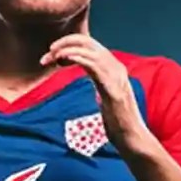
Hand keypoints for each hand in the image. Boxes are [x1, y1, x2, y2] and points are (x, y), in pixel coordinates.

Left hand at [41, 35, 156, 157]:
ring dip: (68, 50)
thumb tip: (90, 76)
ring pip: (90, 51)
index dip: (71, 44)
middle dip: (66, 42)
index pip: (91, 46)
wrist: (132, 138)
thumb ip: (99, 82)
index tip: (53, 54)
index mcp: (113, 68)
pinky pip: (94, 65)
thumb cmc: (118, 122)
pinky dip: (77, 58)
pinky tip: (64, 59)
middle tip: (48, 50)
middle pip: (89, 42)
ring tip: (52, 55)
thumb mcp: (105, 96)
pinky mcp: (113, 88)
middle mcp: (116, 67)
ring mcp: (116, 76)